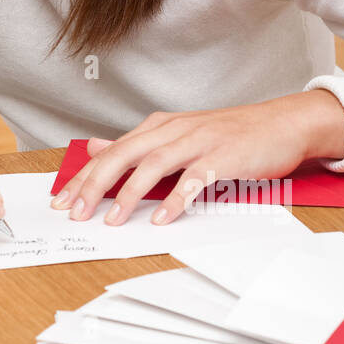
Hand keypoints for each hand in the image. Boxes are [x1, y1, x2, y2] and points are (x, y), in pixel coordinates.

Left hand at [49, 90, 343, 226]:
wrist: (282, 123)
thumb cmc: (229, 134)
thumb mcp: (177, 133)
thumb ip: (137, 143)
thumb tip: (97, 146)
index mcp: (159, 127)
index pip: (111, 152)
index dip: (83, 176)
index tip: (60, 200)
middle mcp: (173, 131)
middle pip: (124, 156)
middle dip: (94, 185)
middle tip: (75, 212)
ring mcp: (198, 142)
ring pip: (153, 165)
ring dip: (129, 194)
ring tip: (112, 220)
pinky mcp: (223, 158)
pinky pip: (194, 180)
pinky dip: (177, 200)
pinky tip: (162, 219)